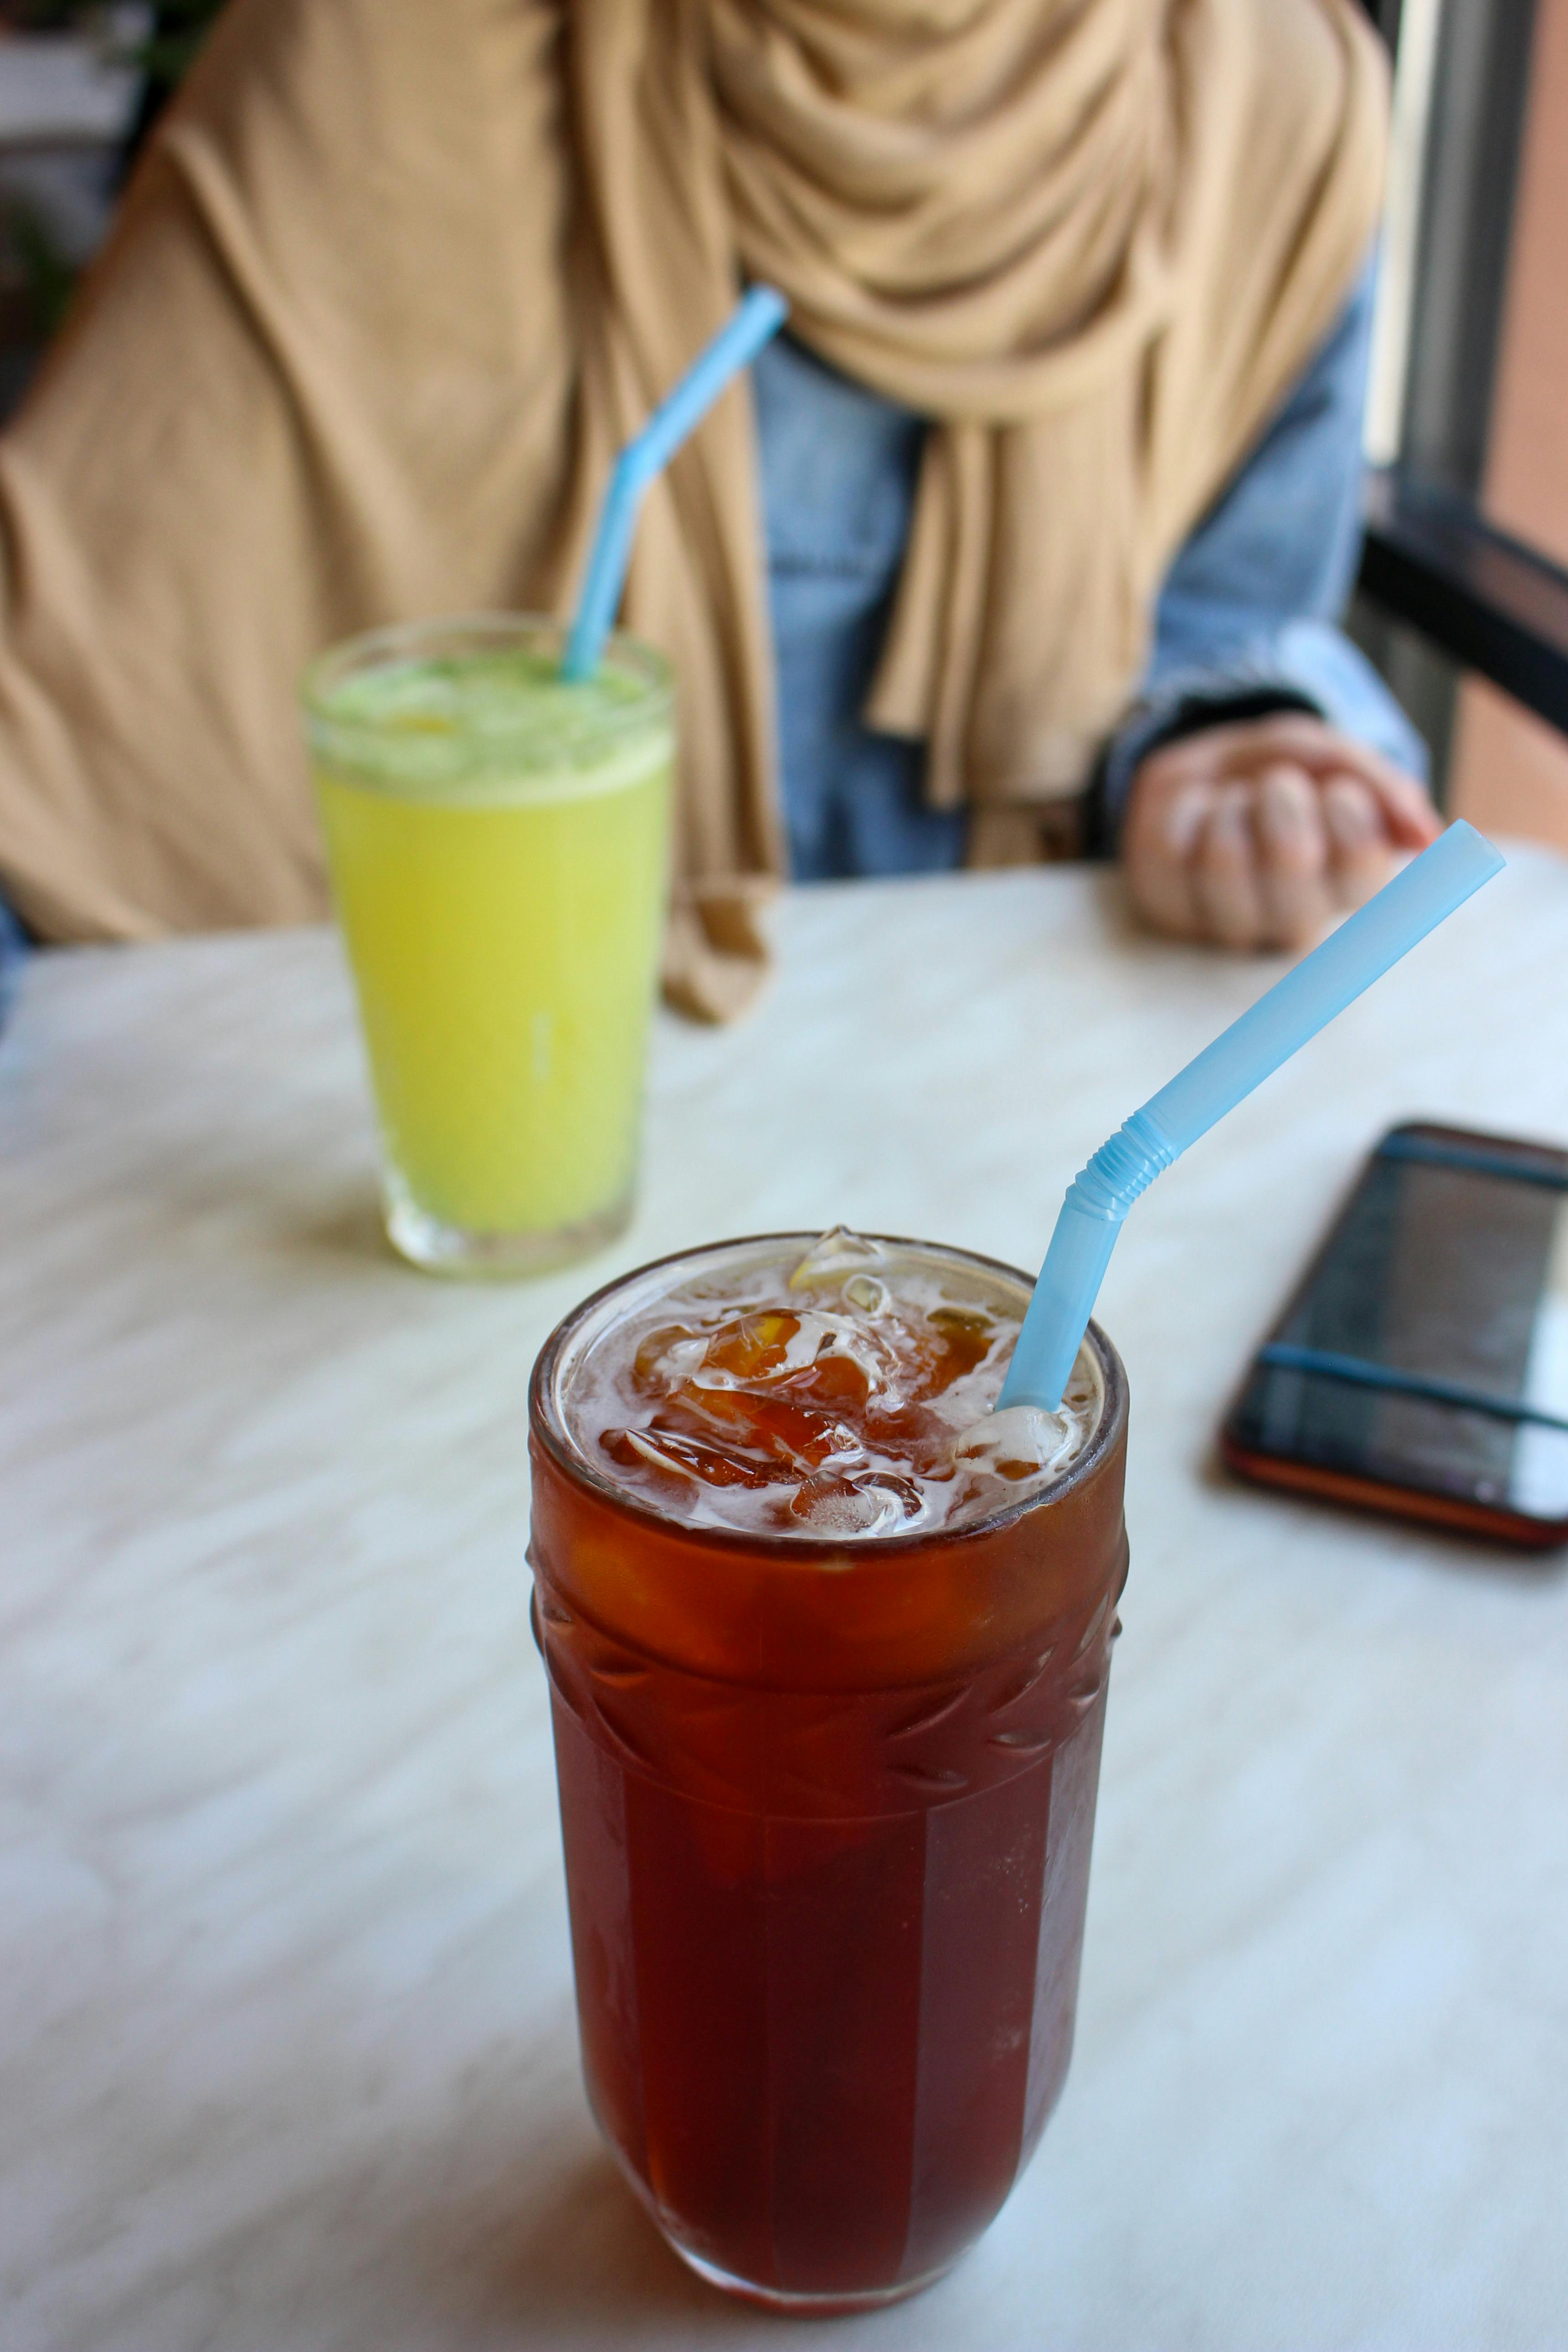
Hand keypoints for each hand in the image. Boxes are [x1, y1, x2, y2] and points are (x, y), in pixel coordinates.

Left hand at [1122, 714, 1440, 950]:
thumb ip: (1383, 789)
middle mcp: (1292, 922)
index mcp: (1348, 887)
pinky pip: (1170, 848)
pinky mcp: (1169, 911)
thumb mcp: (1331, 759)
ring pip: (1226, 855)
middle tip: (1279, 788)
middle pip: (1292, 865)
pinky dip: (1184, 808)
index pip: (1362, 871)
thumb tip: (1428, 840)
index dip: (1348, 820)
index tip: (1338, 794)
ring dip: (1232, 804)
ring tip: (1235, 804)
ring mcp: (1226, 924)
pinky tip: (1195, 819)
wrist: (1201, 776)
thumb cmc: (1279, 776)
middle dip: (1282, 802)